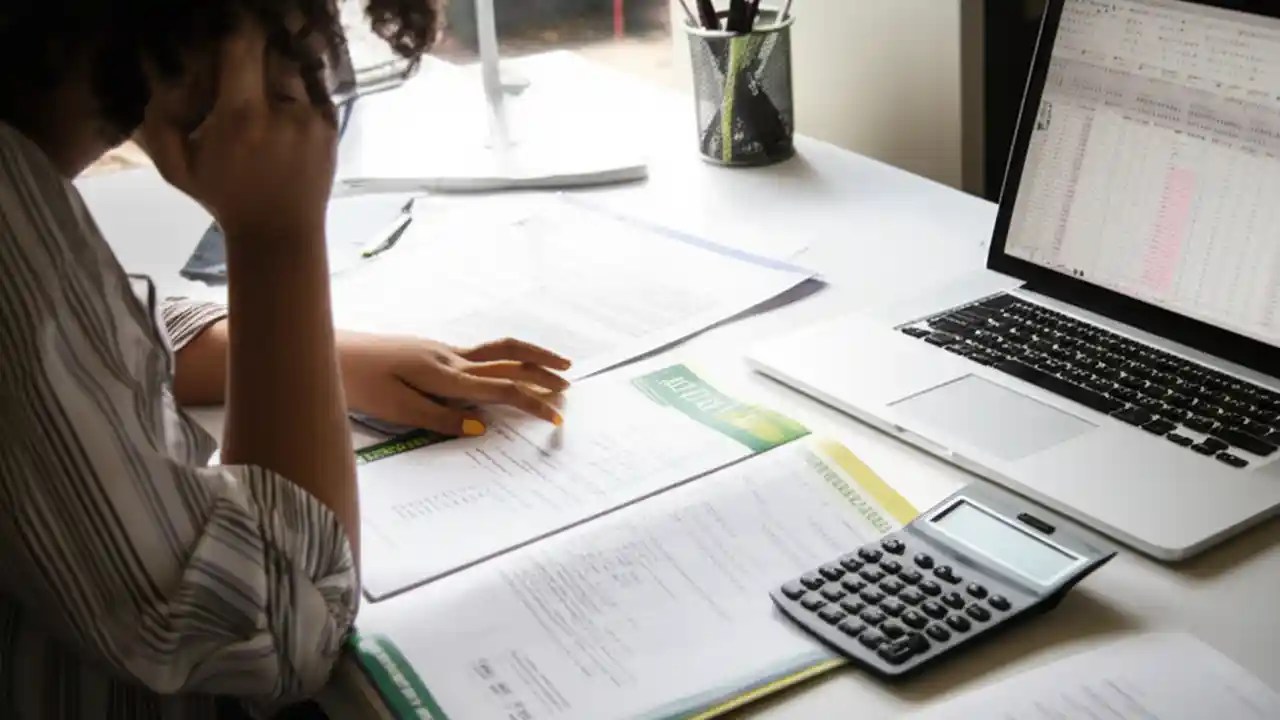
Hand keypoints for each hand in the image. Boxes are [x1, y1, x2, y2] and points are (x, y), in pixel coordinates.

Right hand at [138, 20, 336, 240]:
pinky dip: (298, 91)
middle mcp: (283, 112)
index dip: (232, 36)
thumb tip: (164, 77)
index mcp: (241, 117)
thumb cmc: (224, 198)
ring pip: (295, 69)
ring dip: (277, 72)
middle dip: (255, 53)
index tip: (224, 41)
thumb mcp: (178, 169)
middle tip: (242, 67)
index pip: (241, 46)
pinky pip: (314, 91)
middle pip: (272, 51)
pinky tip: (284, 108)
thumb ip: (160, 122)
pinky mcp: (332, 127)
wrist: (280, 233)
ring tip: (263, 91)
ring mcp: (313, 119)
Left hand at [338, 333, 571, 435]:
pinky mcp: (433, 350)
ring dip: (531, 355)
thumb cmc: (357, 383)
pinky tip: (509, 365)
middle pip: (509, 361)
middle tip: (570, 385)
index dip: (532, 402)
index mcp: (445, 376)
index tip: (556, 417)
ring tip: (555, 363)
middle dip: (543, 373)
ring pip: (499, 349)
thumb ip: (440, 417)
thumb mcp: (396, 409)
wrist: (330, 349)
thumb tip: (481, 427)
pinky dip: (507, 356)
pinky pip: (481, 352)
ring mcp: (443, 351)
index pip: (501, 389)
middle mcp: (450, 359)